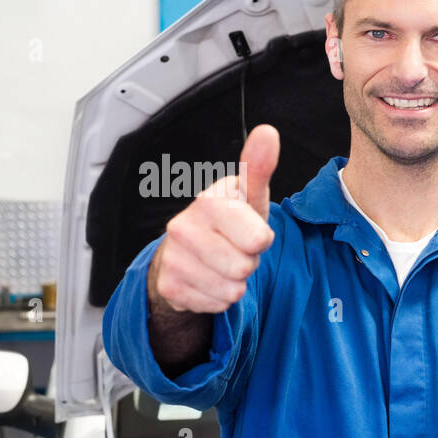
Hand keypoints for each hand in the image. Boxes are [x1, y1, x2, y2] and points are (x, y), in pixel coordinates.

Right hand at [149, 125, 278, 312]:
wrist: (189, 252)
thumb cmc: (229, 222)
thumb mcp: (249, 196)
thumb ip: (258, 167)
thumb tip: (267, 132)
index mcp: (209, 202)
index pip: (259, 239)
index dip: (261, 240)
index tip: (249, 231)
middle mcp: (183, 227)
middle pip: (245, 267)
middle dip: (248, 264)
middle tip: (235, 250)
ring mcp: (173, 257)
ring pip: (232, 289)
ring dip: (235, 283)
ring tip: (223, 264)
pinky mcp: (169, 286)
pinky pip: (217, 305)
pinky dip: (219, 298)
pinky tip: (209, 279)